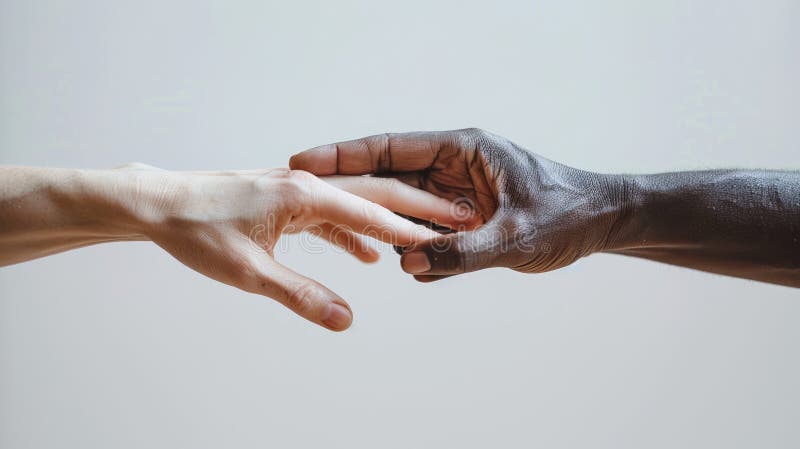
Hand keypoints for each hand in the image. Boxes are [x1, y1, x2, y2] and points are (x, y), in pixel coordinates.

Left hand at [131, 165, 468, 329]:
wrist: (158, 203)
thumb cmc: (196, 231)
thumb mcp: (250, 272)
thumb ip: (301, 295)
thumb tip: (345, 319)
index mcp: (303, 193)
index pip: (372, 211)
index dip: (412, 229)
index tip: (449, 235)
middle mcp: (305, 184)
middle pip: (374, 195)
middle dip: (416, 210)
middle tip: (456, 218)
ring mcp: (294, 190)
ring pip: (354, 204)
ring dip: (388, 223)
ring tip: (422, 238)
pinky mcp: (283, 201)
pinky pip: (329, 216)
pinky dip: (352, 234)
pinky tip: (366, 255)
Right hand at [290, 129, 626, 280]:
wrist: (600, 224)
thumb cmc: (568, 214)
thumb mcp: (518, 235)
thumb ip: (464, 252)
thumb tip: (408, 264)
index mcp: (463, 150)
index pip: (391, 148)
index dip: (345, 154)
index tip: (305, 160)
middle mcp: (451, 168)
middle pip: (385, 173)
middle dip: (344, 183)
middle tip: (296, 189)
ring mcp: (453, 193)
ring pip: (399, 203)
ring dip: (371, 217)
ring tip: (326, 225)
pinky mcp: (460, 219)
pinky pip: (421, 230)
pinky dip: (403, 241)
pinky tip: (386, 256)